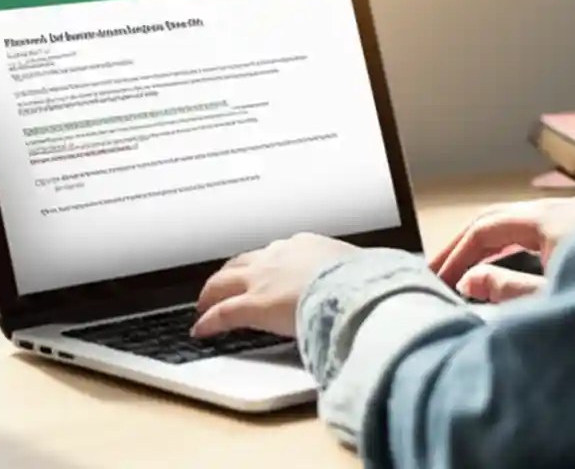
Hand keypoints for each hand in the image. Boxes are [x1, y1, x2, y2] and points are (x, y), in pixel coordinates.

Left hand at [192, 233, 359, 337]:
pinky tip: (201, 330)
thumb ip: (357, 276)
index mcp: (307, 246)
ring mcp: (262, 279)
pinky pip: (223, 313)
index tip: (266, 271)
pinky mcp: (252, 306)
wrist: (352, 288)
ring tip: (205, 303)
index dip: (267, 264)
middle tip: (222, 284)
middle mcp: (278, 256)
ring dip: (212, 293)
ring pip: (225, 281)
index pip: (279, 253)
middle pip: (243, 261)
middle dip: (231, 273)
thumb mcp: (362, 271)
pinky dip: (209, 321)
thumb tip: (372, 283)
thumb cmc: (363, 281)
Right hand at [429, 196, 574, 301]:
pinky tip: (508, 262)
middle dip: (466, 243)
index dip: (457, 254)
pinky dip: (517, 243)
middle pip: (502, 217)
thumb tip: (468, 280)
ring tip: (467, 268)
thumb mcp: (551, 302)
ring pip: (524, 220)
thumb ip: (505, 289)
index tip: (439, 281)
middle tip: (439, 270)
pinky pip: (545, 227)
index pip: (486, 228)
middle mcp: (567, 207)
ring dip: (492, 242)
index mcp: (551, 219)